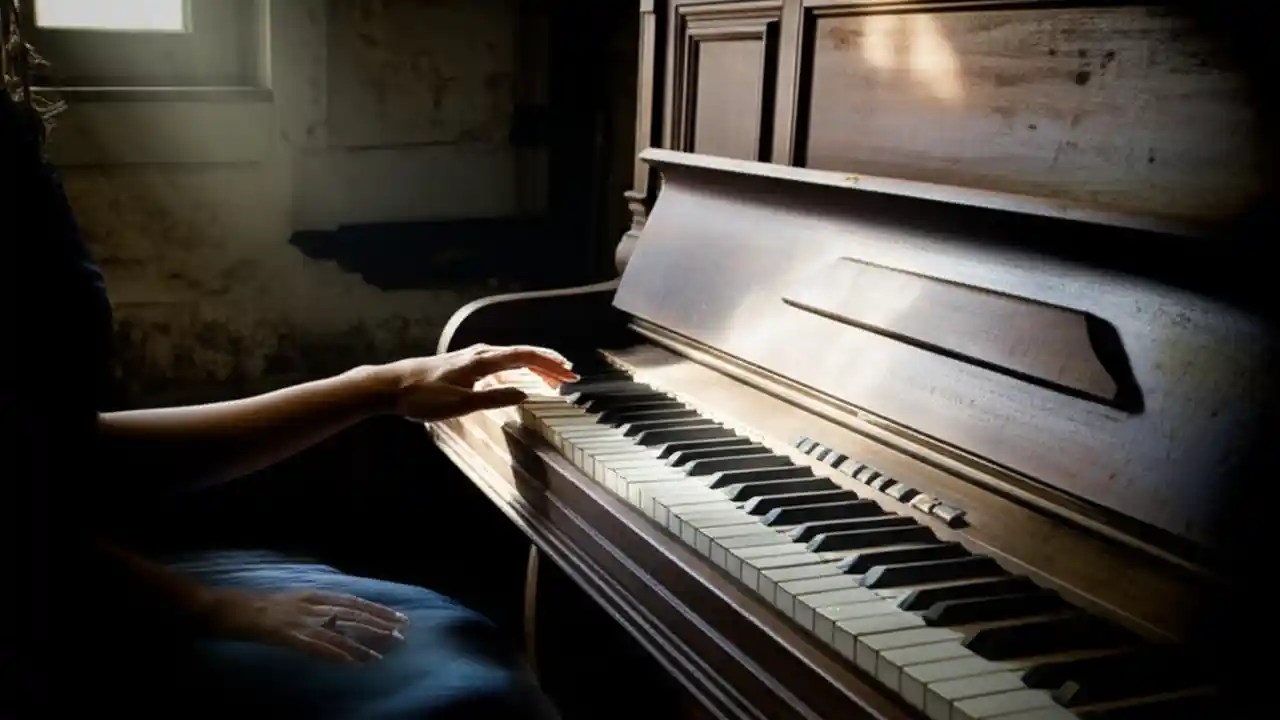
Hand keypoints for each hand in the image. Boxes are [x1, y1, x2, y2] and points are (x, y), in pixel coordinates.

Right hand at [202, 587, 409, 662]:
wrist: (224, 607)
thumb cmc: (256, 607)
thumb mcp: (292, 603)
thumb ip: (316, 610)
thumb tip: (340, 620)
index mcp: (312, 594)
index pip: (353, 602)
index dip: (377, 610)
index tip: (399, 617)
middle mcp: (310, 604)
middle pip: (352, 614)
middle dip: (379, 624)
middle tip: (402, 633)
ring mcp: (297, 619)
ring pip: (336, 631)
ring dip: (361, 643)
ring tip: (382, 654)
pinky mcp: (283, 634)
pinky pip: (312, 645)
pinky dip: (332, 653)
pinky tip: (348, 662)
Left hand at [379, 344, 577, 420]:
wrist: (391, 386)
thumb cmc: (423, 397)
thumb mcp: (460, 403)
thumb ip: (494, 398)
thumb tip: (524, 395)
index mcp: (483, 361)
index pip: (526, 356)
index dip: (550, 365)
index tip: (569, 375)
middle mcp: (481, 353)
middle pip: (524, 353)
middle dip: (549, 364)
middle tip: (569, 378)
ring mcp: (473, 357)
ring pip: (513, 357)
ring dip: (535, 366)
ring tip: (553, 379)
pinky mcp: (466, 363)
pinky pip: (502, 362)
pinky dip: (519, 368)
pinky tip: (520, 380)